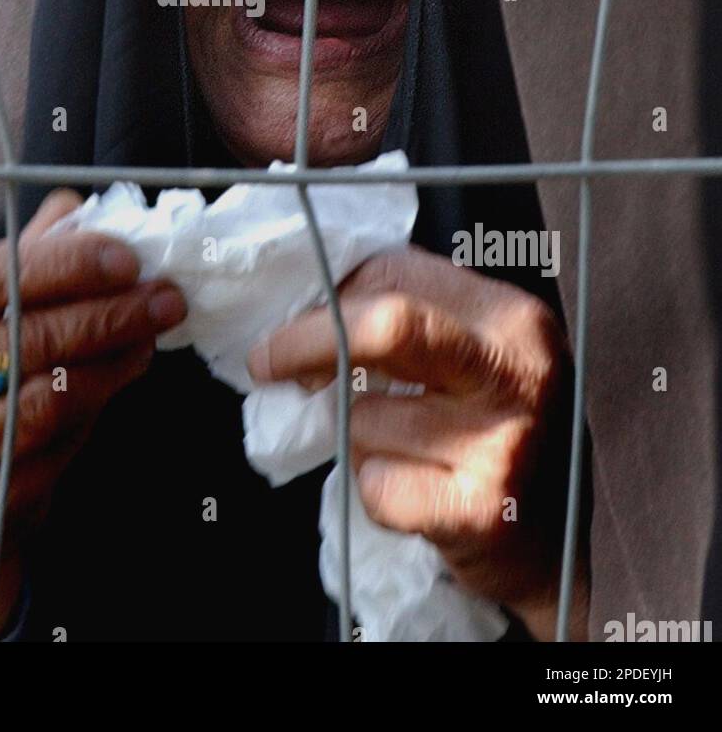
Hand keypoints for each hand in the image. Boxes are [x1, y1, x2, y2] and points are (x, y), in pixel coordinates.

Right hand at [0, 188, 185, 639]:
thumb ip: (13, 268)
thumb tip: (73, 206)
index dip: (63, 261)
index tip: (125, 255)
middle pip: (23, 335)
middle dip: (106, 309)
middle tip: (163, 295)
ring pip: (48, 392)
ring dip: (114, 357)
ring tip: (151, 332)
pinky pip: (56, 443)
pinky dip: (100, 402)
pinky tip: (125, 375)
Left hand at [247, 246, 587, 639]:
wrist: (552, 543)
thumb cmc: (492, 432)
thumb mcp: (468, 356)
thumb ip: (406, 319)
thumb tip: (309, 310)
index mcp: (510, 318)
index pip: (396, 274)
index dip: (329, 298)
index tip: (291, 325)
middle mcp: (515, 371)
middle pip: (389, 326)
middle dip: (309, 340)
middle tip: (265, 361)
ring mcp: (503, 442)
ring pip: (367, 417)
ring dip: (354, 435)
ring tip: (394, 448)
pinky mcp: (480, 509)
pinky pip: (377, 485)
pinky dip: (373, 489)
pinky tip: (412, 491)